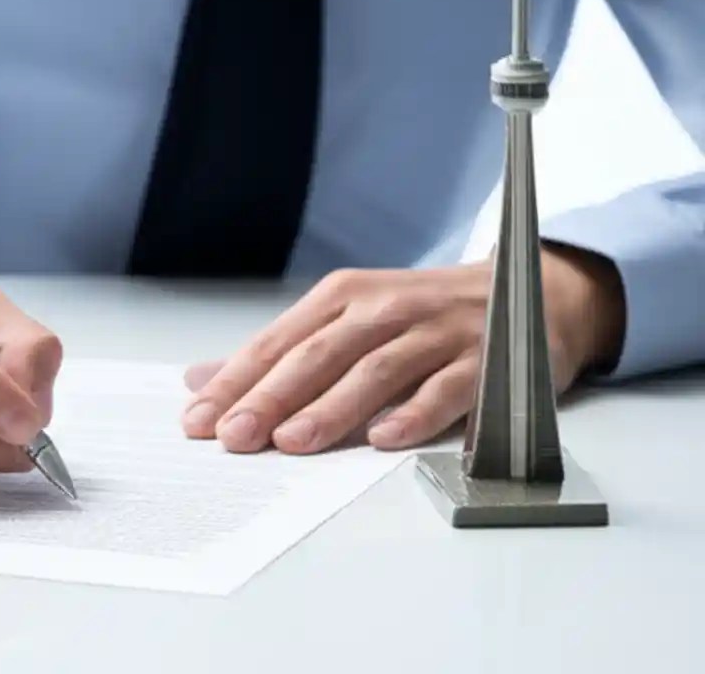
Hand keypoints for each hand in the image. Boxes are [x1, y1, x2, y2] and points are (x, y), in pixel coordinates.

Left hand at [180, 245, 624, 453]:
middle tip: (235, 436)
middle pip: (320, 354)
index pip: (279, 343)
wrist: (531, 289)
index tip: (199, 420)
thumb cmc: (421, 315)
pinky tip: (385, 438)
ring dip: (333, 407)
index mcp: (344, 297)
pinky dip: (416, 412)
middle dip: (272, 396)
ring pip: (377, 370)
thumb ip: (279, 353)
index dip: (237, 381)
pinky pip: (449, 387)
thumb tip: (200, 380)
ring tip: (293, 441)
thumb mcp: (347, 319)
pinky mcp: (486, 358)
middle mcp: (386, 308)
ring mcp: (438, 331)